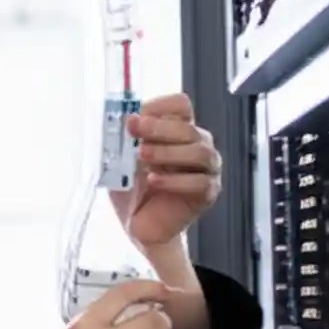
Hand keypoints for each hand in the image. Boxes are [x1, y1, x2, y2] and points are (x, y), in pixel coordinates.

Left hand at [111, 94, 221, 249]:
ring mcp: (207, 169)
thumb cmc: (134, 188)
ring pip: (199, 152)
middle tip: (134, 130)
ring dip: (167, 152)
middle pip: (189, 128)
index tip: (134, 116)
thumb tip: (120, 120)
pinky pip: (199, 182)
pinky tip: (154, 181)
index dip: (159, 106)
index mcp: (177, 131)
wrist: (139, 223)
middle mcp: (198, 145)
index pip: (181, 106)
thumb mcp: (121, 159)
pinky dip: (174, 180)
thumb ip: (122, 140)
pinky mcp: (207, 193)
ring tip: (143, 157)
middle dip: (158, 127)